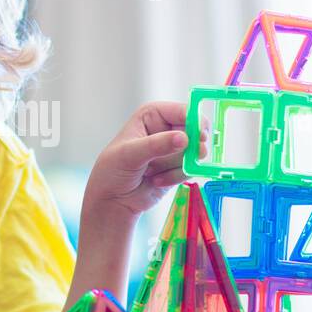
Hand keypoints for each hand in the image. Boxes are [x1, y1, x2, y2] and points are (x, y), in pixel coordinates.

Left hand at [83, 101, 191, 220]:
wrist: (112, 200)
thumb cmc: (112, 171)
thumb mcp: (130, 154)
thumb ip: (156, 145)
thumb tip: (183, 138)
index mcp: (152, 115)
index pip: (182, 111)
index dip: (194, 121)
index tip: (199, 136)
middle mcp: (166, 128)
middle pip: (196, 131)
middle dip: (188, 148)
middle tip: (183, 158)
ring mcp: (174, 149)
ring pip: (195, 153)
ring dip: (175, 166)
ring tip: (152, 171)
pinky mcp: (178, 167)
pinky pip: (192, 169)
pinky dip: (175, 177)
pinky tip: (156, 180)